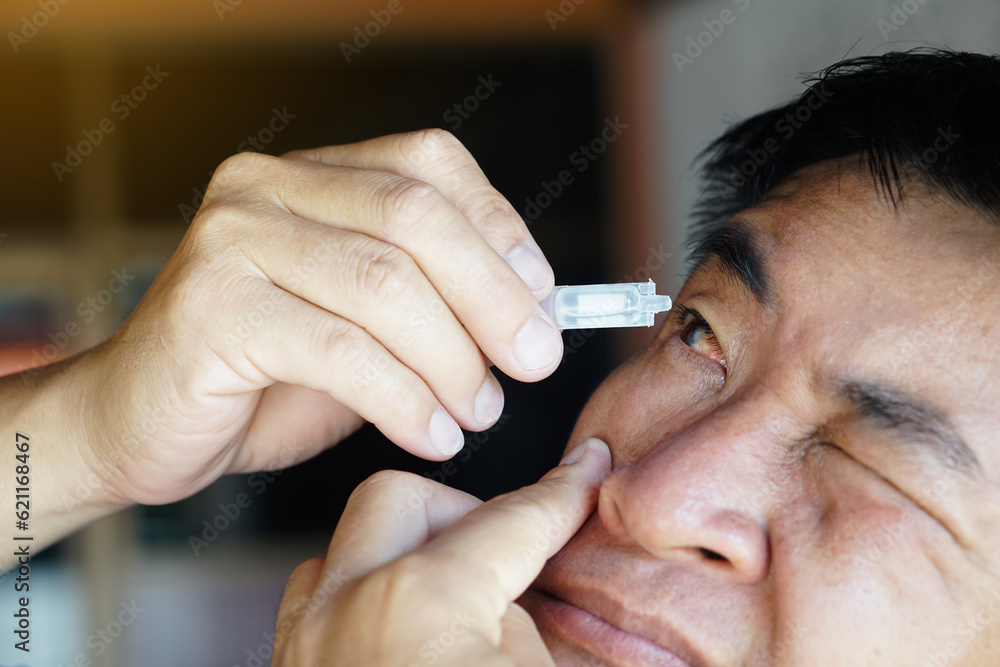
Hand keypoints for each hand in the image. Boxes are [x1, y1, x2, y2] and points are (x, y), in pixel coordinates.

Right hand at [75, 130, 562, 507]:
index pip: (429, 165)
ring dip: (454, 359)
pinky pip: (341, 350)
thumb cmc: (264, 377)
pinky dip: (405, 399)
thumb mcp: (363, 326)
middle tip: (535, 362)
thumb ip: (433, 304)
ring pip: (385, 285)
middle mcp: (265, 186)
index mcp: (310, 174)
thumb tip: (534, 315)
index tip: (546, 299)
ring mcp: (232, 239)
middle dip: (493, 298)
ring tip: (480, 412)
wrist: (142, 422)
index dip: (500, 229)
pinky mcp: (211, 308)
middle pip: (415, 218)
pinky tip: (433, 435)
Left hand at [271, 438, 610, 666]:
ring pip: (344, 548)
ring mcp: (307, 647)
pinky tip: (401, 634)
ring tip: (448, 593)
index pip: (512, 520)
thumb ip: (521, 622)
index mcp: (422, 604)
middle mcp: (348, 612)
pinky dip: (361, 600)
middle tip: (503, 548)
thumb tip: (505, 599)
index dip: (562, 494)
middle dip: (459, 509)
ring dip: (400, 554)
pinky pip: (315, 606)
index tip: (584, 473)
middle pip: (402, 498)